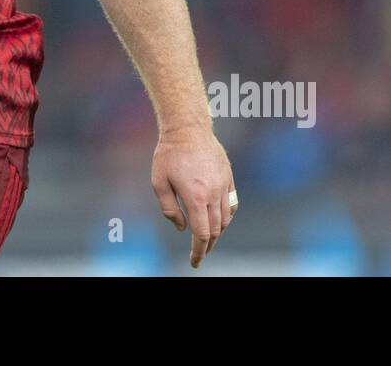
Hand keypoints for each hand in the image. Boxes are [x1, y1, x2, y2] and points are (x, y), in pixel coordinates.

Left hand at [151, 127, 235, 268]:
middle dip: (208, 245)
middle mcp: (213, 193)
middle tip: (200, 252)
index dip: (199, 251)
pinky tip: (219, 217)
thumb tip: (182, 227)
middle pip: (216, 229)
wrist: (187, 128)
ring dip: (218, 231)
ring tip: (208, 236)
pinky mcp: (228, 176)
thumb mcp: (158, 182)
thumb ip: (169, 209)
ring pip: (226, 218)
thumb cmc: (168, 154)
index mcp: (195, 197)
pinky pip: (232, 203)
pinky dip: (227, 215)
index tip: (195, 262)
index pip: (202, 234)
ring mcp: (223, 185)